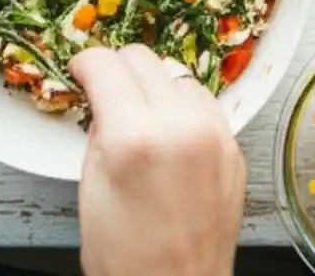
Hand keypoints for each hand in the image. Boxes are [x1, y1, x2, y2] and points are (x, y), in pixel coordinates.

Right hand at [72, 45, 246, 275]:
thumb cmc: (125, 255)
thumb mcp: (91, 188)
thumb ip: (99, 131)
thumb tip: (105, 97)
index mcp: (134, 137)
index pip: (106, 65)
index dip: (85, 63)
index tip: (81, 72)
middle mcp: (180, 126)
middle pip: (143, 58)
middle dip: (117, 69)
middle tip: (105, 90)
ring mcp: (214, 135)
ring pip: (177, 74)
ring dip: (154, 85)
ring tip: (139, 113)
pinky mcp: (233, 147)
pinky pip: (204, 103)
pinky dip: (182, 105)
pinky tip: (169, 129)